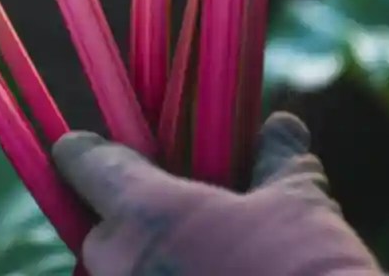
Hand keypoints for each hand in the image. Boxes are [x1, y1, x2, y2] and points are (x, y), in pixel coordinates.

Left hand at [52, 113, 380, 275]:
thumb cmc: (308, 273)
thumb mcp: (301, 206)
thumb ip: (278, 161)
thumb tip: (282, 126)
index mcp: (144, 214)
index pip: (87, 165)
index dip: (84, 152)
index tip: (80, 145)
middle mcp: (120, 267)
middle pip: (101, 234)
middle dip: (130, 223)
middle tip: (174, 212)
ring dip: (151, 267)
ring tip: (203, 258)